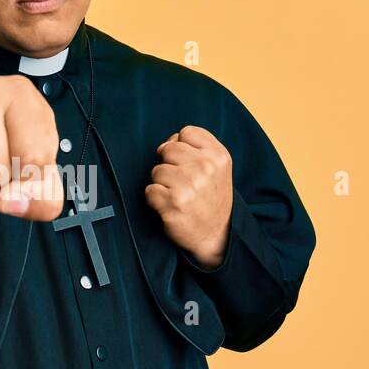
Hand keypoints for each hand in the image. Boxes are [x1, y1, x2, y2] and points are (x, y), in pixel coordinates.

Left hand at [145, 125, 232, 268]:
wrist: (217, 235)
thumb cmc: (212, 198)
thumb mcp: (217, 168)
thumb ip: (197, 148)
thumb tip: (166, 143)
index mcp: (218, 156)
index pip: (186, 133)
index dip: (181, 147)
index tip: (188, 164)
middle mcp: (205, 168)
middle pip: (168, 149)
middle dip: (170, 165)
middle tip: (183, 183)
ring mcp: (189, 186)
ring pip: (157, 170)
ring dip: (162, 184)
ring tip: (179, 196)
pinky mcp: (173, 204)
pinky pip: (150, 190)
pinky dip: (155, 199)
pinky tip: (170, 206)